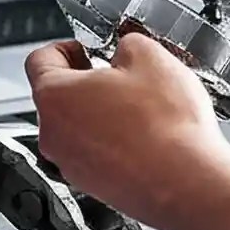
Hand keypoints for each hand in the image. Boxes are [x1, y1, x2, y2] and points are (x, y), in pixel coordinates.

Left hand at [25, 33, 229, 229]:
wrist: (189, 184)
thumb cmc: (167, 128)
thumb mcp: (149, 55)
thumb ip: (125, 42)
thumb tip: (124, 50)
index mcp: (54, 97)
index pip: (40, 59)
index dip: (68, 46)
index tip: (88, 48)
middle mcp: (54, 135)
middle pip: (60, 95)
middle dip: (90, 81)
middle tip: (123, 76)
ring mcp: (72, 165)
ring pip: (79, 126)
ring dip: (104, 113)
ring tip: (142, 108)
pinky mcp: (95, 186)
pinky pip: (97, 153)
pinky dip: (116, 141)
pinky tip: (147, 136)